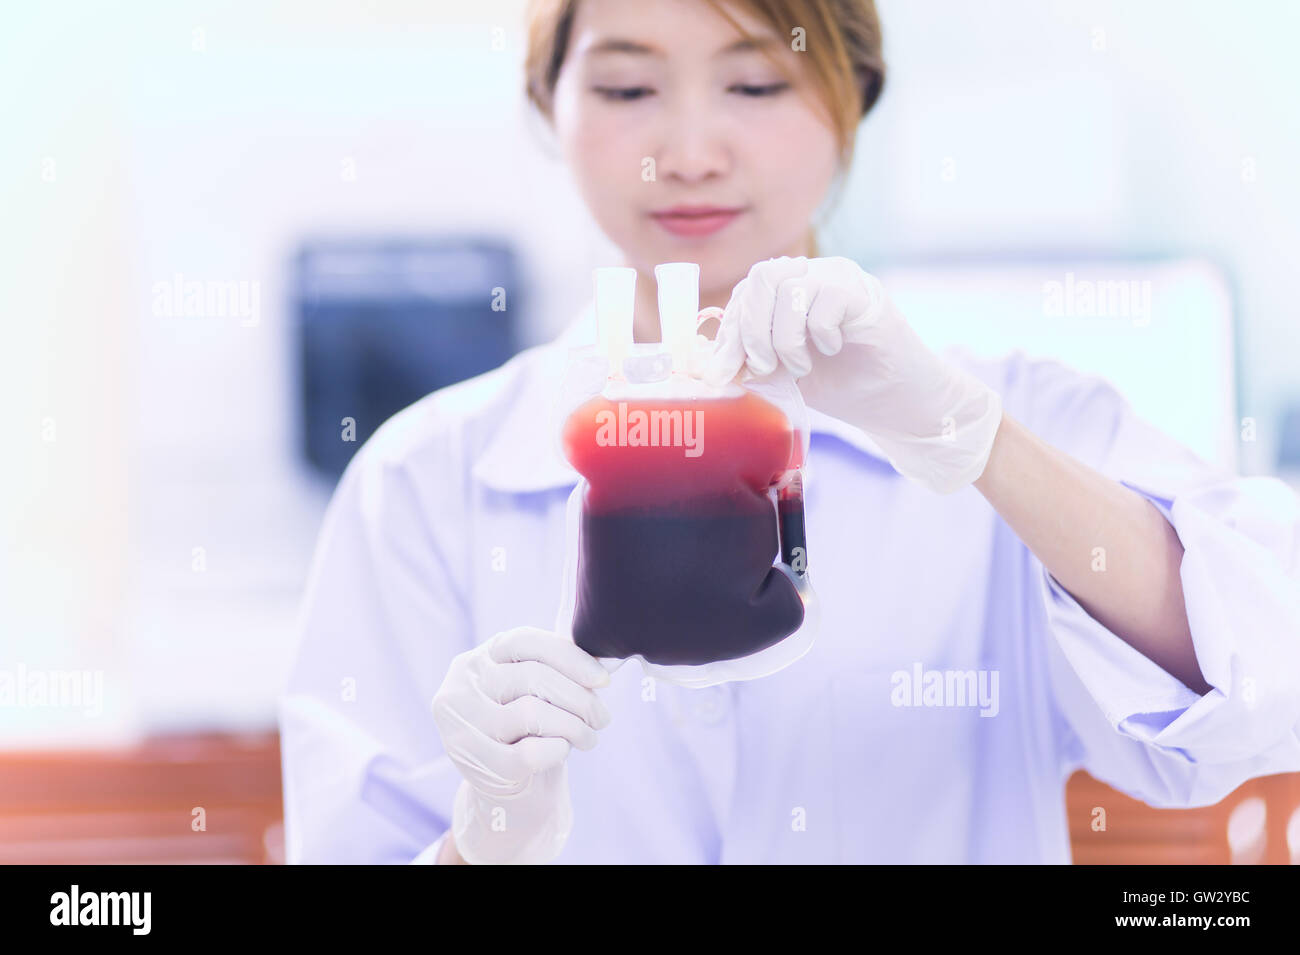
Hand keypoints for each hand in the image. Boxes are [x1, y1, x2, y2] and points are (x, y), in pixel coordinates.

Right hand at [431, 626, 611, 863]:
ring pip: (531, 713)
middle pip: (533, 676)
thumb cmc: (528, 731)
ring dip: (573, 727)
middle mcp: (463, 683)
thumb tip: (598, 670)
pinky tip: (562, 750)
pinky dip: (555, 750)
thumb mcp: (535, 693)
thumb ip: (556, 671)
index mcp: (481, 657)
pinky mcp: (470, 759)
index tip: (603, 680)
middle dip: (579, 698)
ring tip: (587, 738)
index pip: (527, 642)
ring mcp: (461, 722)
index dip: (571, 658)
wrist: (504, 792)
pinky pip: (527, 752)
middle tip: (601, 718)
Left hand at [704, 256, 1002, 493]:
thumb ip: (751, 362)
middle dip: (752, 329)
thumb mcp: (783, 374)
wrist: (895, 403)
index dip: (731, 331)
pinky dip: (818, 333)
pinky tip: (831, 351)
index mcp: (787, 292)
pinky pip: (824, 298)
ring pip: (788, 286)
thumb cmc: (840, 386)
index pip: (746, 292)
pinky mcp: (864, 293)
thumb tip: (709, 367)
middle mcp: (812, 275)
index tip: (729, 370)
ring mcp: (839, 279)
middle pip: (762, 277)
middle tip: (765, 367)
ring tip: (800, 366)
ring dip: (784, 336)